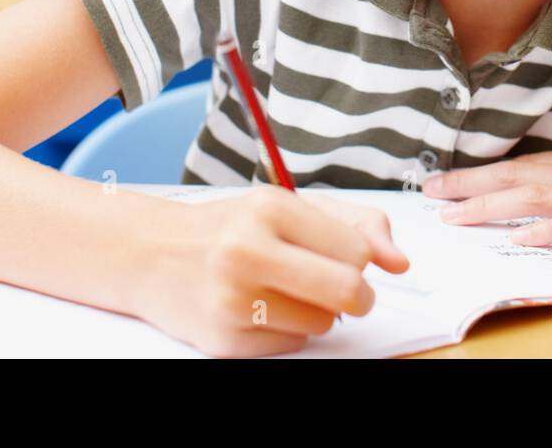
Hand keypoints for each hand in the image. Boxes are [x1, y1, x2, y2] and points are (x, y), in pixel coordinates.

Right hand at [134, 187, 408, 357]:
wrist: (151, 255)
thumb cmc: (232, 228)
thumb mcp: (290, 208)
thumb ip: (357, 225)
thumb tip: (400, 263)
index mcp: (269, 208)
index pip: (356, 249)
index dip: (359, 258)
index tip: (342, 256)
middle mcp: (247, 251)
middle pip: (347, 291)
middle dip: (359, 296)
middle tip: (346, 292)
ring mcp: (232, 300)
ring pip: (324, 323)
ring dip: (318, 312)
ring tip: (284, 291)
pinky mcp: (225, 341)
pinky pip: (292, 344)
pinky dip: (287, 329)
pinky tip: (260, 308)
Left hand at [421, 144, 551, 246]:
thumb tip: (545, 194)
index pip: (519, 167)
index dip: (477, 176)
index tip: (441, 183)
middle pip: (516, 177)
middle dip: (469, 186)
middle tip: (430, 196)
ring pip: (535, 197)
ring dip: (492, 206)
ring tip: (456, 216)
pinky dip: (547, 231)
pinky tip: (521, 238)